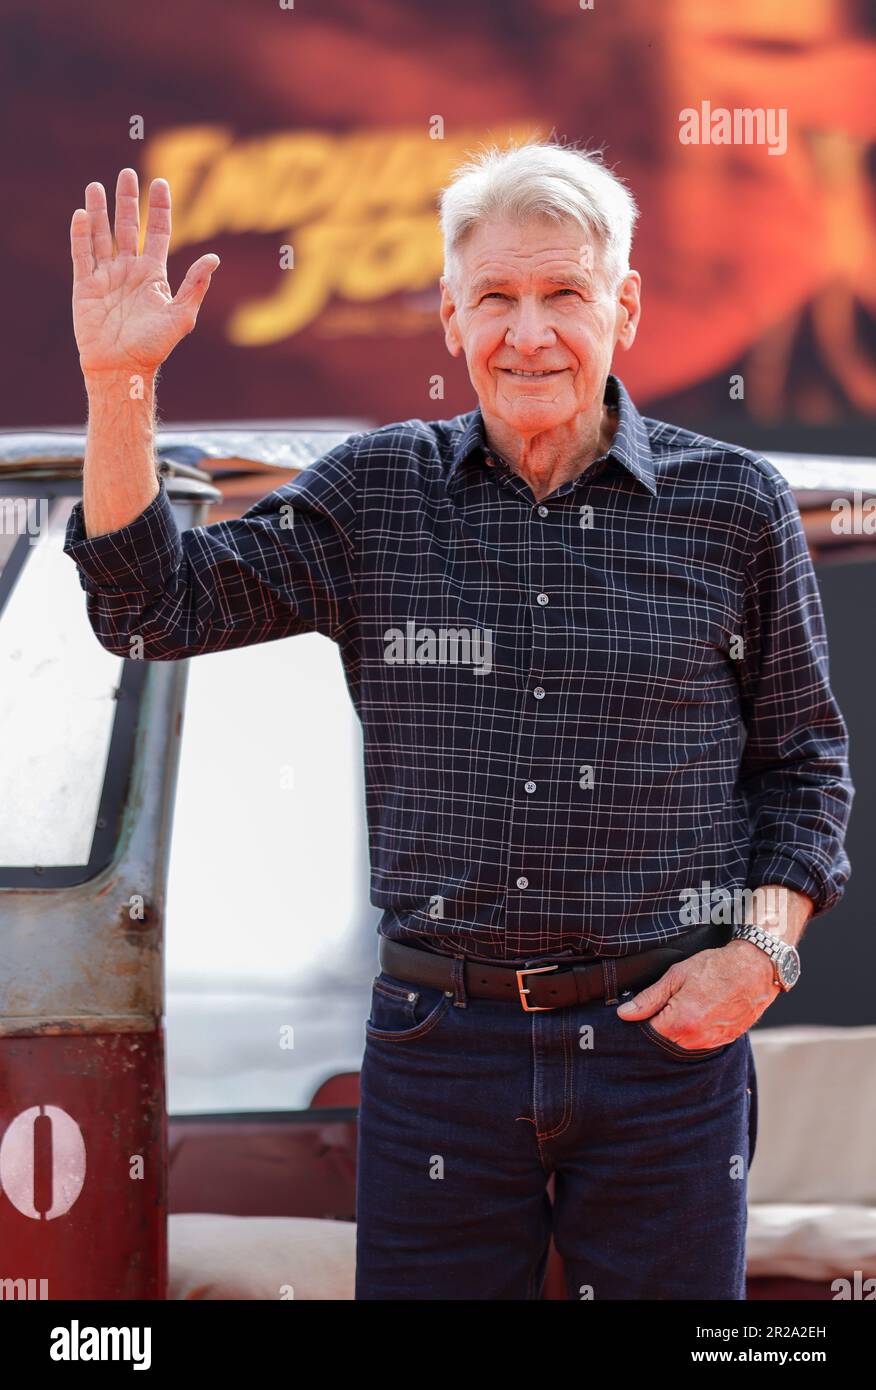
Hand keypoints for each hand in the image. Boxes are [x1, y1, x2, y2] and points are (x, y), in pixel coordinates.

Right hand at [71, 167, 218, 375]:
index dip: (159, 208)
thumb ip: (195, 287)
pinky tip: (83, 213)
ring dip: (100, 211)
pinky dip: (81, 234)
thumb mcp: (181, 317)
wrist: (122, 368)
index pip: (157, 233)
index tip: (161, 183)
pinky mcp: (85, 285)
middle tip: (127, 172)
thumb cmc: (154, 347)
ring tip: (97, 186)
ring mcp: (106, 276)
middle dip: (127, 201)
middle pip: (127, 227)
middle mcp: (129, 270)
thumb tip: (214, 259)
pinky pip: (81, 254)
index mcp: (153, 275)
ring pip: (101, 235)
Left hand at [616, 941, 780, 1048]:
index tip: (650, 1004)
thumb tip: (625, 1014)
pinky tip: (704, 1009)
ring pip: (683, 1042)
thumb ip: (649, 998)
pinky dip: (697, 1029)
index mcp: (680, 1022)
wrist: (755, 969)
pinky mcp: (724, 1040)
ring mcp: (712, 1042)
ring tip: (692, 1001)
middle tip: (674, 999)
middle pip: (665, 1039)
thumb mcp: (677, 975)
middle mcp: (696, 1038)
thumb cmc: (716, 967)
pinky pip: (701, 1041)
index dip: (645, 1017)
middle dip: (663, 1023)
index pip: (648, 1031)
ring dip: (681, 1027)